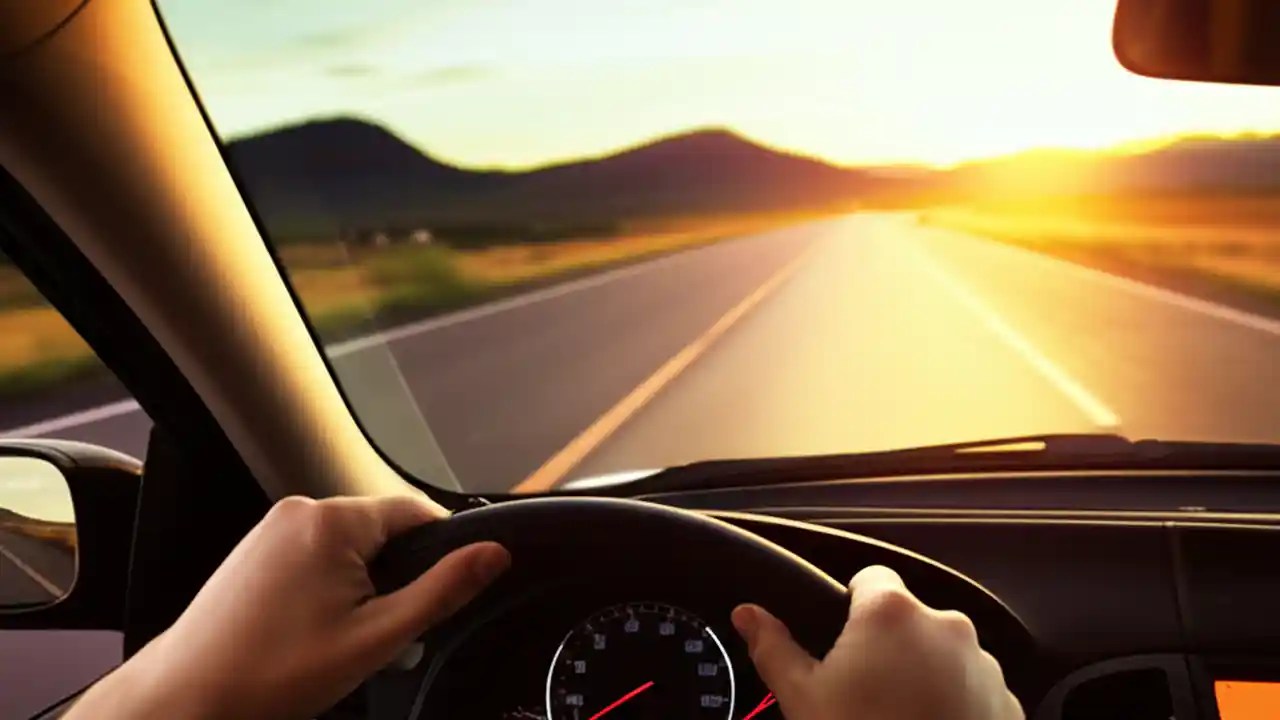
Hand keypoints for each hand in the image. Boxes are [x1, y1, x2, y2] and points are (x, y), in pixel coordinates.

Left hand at [67, 495, 509, 719]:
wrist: (187, 696)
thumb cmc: (273, 672)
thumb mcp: (377, 638)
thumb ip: (443, 591)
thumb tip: (494, 554)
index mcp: (334, 521)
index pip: (417, 513)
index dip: (441, 553)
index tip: (442, 594)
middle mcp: (300, 510)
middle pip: (382, 531)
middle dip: (395, 578)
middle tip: (383, 633)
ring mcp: (272, 527)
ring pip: (349, 545)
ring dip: (362, 585)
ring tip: (343, 639)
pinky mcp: (255, 549)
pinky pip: (315, 553)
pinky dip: (329, 586)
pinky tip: (314, 631)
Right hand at [732, 565, 1022, 719]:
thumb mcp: (803, 698)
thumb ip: (773, 647)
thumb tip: (748, 615)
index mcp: (890, 614)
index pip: (869, 577)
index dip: (851, 603)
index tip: (843, 636)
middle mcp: (944, 627)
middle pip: (907, 619)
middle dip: (887, 646)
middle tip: (863, 690)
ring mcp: (982, 664)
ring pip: (942, 654)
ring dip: (923, 673)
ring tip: (897, 716)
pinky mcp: (1005, 701)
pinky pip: (973, 688)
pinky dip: (954, 703)